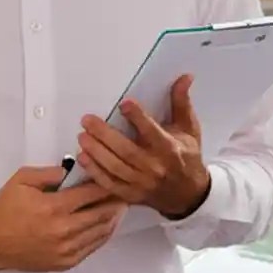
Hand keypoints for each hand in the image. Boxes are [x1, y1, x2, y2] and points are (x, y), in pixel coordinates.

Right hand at [0, 165, 128, 272]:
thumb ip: (48, 172)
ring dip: (113, 218)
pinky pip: (92, 248)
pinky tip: (105, 226)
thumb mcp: (21, 179)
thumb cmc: (4, 211)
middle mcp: (63, 230)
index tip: (112, 178)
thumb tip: (69, 170)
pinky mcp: (65, 262)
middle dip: (115, 201)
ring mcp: (66, 249)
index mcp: (53, 207)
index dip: (105, 185)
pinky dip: (102, 235)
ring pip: (101, 232)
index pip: (91, 193)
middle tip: (123, 192)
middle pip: (102, 213)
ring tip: (118, 208)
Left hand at [76, 74, 210, 218]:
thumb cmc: (186, 157)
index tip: (124, 103)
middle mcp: (156, 167)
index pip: (152, 132)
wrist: (189, 195)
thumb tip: (184, 77)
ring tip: (82, 136)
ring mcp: (142, 183)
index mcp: (170, 149)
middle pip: (127, 151)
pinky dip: (95, 171)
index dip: (138, 117)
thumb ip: (181, 103)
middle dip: (105, 135)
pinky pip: (110, 184)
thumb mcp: (188, 129)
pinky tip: (83, 157)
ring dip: (96, 152)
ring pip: (116, 168)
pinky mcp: (131, 194)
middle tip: (87, 120)